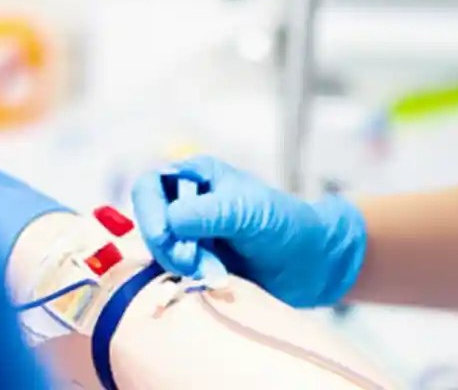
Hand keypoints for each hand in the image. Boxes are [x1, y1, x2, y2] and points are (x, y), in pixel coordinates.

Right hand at [131, 155, 366, 307]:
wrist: (308, 263)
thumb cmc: (283, 224)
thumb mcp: (248, 212)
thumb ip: (209, 212)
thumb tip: (170, 220)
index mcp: (197, 175)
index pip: (149, 186)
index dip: (151, 212)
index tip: (169, 237)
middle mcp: (186, 202)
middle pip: (148, 223)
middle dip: (167, 246)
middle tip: (193, 263)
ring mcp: (187, 235)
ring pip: (158, 252)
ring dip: (181, 267)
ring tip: (217, 273)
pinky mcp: (193, 264)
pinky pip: (168, 274)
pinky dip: (185, 281)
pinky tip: (212, 282)